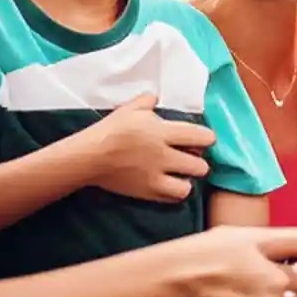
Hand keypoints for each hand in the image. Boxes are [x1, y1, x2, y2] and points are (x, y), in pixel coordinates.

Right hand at [79, 94, 216, 201]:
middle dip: (199, 162)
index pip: (202, 137)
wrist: (89, 157)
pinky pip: (171, 199)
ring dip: (187, 181)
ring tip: (180, 175)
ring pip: (188, 187)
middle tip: (190, 159)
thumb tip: (156, 97)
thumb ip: (148, 101)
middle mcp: (164, 156)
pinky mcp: (147, 192)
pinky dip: (174, 193)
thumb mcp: (130, 109)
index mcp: (163, 132)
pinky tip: (169, 185)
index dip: (207, 138)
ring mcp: (155, 177)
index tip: (202, 139)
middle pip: (200, 166)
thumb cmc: (110, 130)